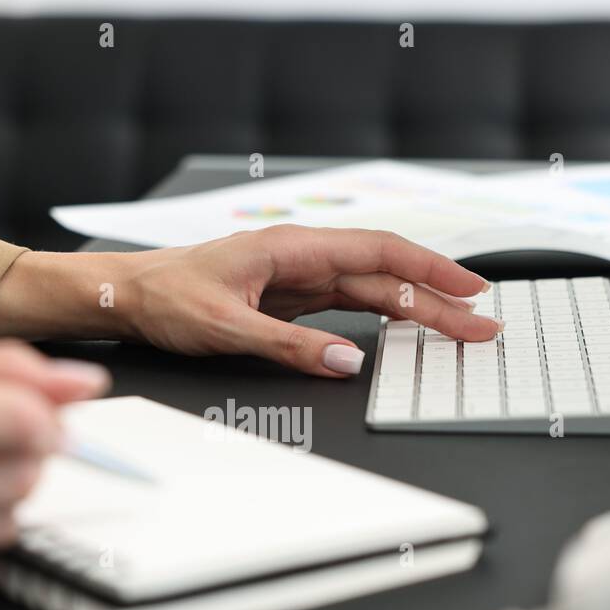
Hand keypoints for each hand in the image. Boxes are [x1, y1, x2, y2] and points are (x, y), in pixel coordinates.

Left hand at [0, 226, 498, 376]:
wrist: (128, 296)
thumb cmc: (165, 297)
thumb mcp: (226, 327)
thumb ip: (290, 345)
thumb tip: (347, 361)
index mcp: (293, 248)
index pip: (380, 253)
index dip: (431, 270)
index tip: (471, 290)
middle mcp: (302, 258)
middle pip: (386, 276)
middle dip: (438, 298)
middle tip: (481, 325)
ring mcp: (298, 279)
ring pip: (371, 291)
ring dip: (415, 308)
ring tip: (457, 328)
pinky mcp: (289, 301)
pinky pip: (347, 306)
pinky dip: (382, 317)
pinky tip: (404, 326)